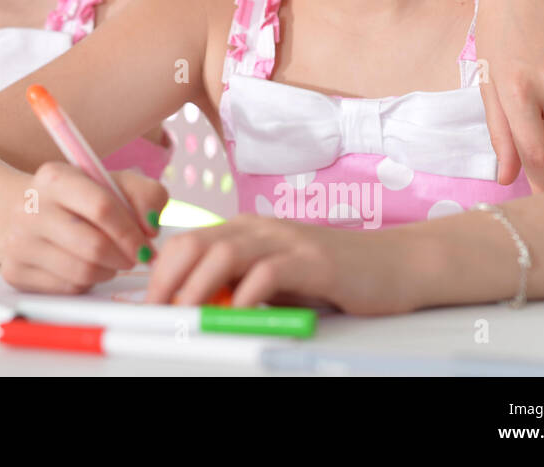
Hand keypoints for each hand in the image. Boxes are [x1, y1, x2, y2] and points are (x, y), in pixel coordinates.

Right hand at [0, 161, 166, 293]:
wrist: (21, 211)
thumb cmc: (77, 198)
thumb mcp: (112, 182)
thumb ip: (145, 195)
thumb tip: (150, 229)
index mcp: (54, 177)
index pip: (102, 208)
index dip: (131, 233)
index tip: (146, 246)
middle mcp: (30, 208)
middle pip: (93, 247)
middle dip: (123, 257)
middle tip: (131, 257)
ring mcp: (18, 242)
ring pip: (83, 273)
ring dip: (107, 271)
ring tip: (107, 259)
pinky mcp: (14, 271)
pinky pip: (67, 289)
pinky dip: (85, 283)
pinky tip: (82, 266)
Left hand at [145, 215, 419, 315]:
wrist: (395, 263)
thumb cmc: (334, 274)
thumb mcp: (276, 280)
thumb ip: (240, 286)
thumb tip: (197, 308)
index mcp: (247, 229)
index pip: (189, 241)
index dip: (162, 271)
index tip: (148, 303)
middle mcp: (261, 228)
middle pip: (198, 243)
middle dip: (169, 279)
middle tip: (156, 312)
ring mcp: (287, 240)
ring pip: (225, 253)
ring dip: (198, 286)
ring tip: (186, 314)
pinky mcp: (315, 260)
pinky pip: (270, 272)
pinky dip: (247, 293)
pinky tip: (238, 311)